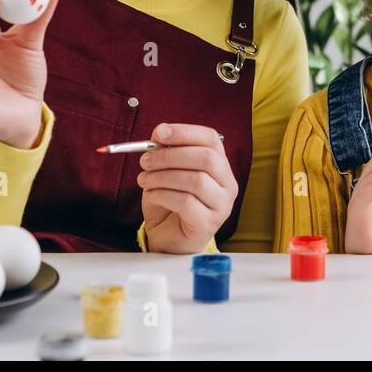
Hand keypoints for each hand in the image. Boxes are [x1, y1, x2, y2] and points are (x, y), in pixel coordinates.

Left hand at [138, 124, 238, 253]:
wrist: (168, 239)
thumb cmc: (170, 203)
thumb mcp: (166, 172)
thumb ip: (167, 152)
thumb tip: (160, 134)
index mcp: (220, 166)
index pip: (211, 139)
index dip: (185, 132)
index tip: (159, 133)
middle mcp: (227, 184)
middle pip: (206, 158)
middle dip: (170, 156)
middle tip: (145, 160)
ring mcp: (221, 205)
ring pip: (196, 180)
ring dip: (163, 176)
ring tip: (144, 180)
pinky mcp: (208, 224)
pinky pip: (185, 202)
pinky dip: (162, 194)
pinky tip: (151, 195)